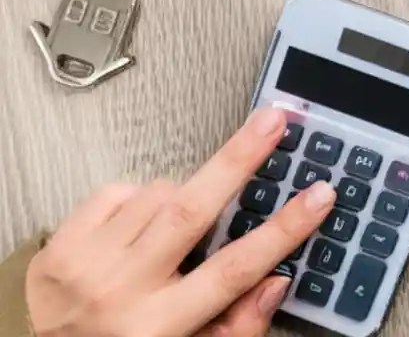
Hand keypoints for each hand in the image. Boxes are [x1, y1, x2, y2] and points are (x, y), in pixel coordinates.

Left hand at [26, 108, 335, 336]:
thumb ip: (239, 326)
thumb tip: (276, 280)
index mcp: (160, 326)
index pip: (235, 269)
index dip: (283, 229)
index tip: (318, 196)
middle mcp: (120, 292)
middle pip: (191, 211)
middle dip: (238, 159)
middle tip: (272, 122)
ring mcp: (85, 265)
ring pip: (157, 195)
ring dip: (180, 197)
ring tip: (176, 232)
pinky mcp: (60, 246)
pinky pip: (117, 192)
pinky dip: (138, 201)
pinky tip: (137, 231)